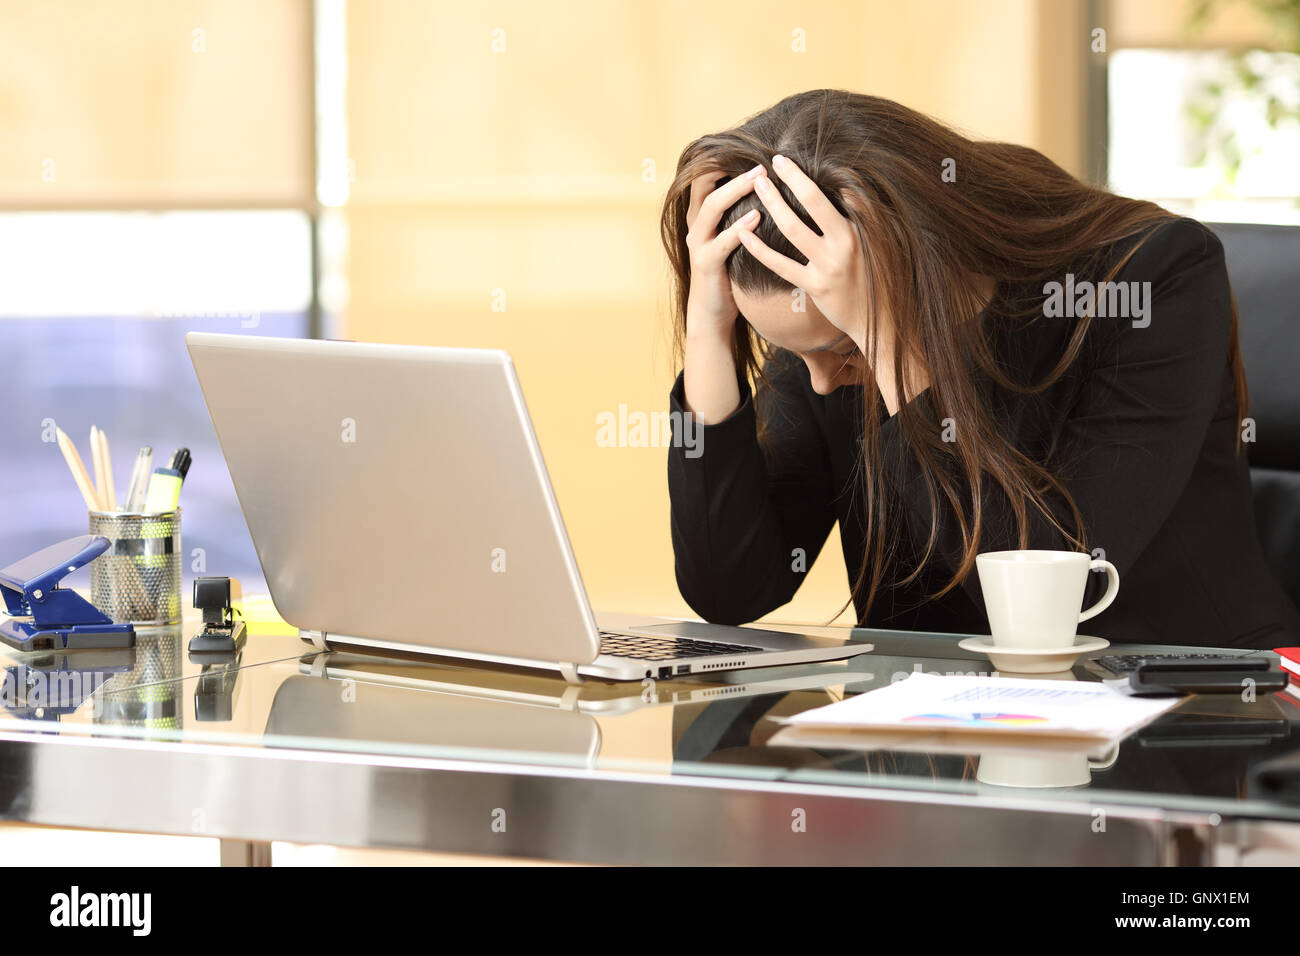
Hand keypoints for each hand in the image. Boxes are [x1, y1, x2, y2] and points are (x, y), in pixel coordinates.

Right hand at [683, 164, 764, 340]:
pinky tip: (757, 219)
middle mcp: (696, 225)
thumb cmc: (730, 272)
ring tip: (759, 179)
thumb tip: (771, 186)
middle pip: (706, 185)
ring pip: (711, 208)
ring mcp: (698, 244)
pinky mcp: (706, 264)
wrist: (713, 313)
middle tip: (761, 160)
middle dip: (732, 169)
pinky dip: (739, 229)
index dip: (725, 160)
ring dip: (735, 191)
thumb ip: (743, 212)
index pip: (706, 177)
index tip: (752, 147)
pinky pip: (721, 242)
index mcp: (702, 216)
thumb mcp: (734, 237)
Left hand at [738, 155, 926, 414]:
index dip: (820, 172)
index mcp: (863, 229)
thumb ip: (861, 218)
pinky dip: (760, 248)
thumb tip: (846, 189)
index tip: (801, 156)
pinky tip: (744, 233)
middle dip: (793, 178)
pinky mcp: (814, 286)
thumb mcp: (878, 243)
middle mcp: (846, 244)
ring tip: (758, 184)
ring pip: (793, 228)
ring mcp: (828, 266)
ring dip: (773, 203)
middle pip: (814, 202)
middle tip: (776, 160)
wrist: (882, 321)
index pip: (843, 190)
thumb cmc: (879, 278)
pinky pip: (781, 264)